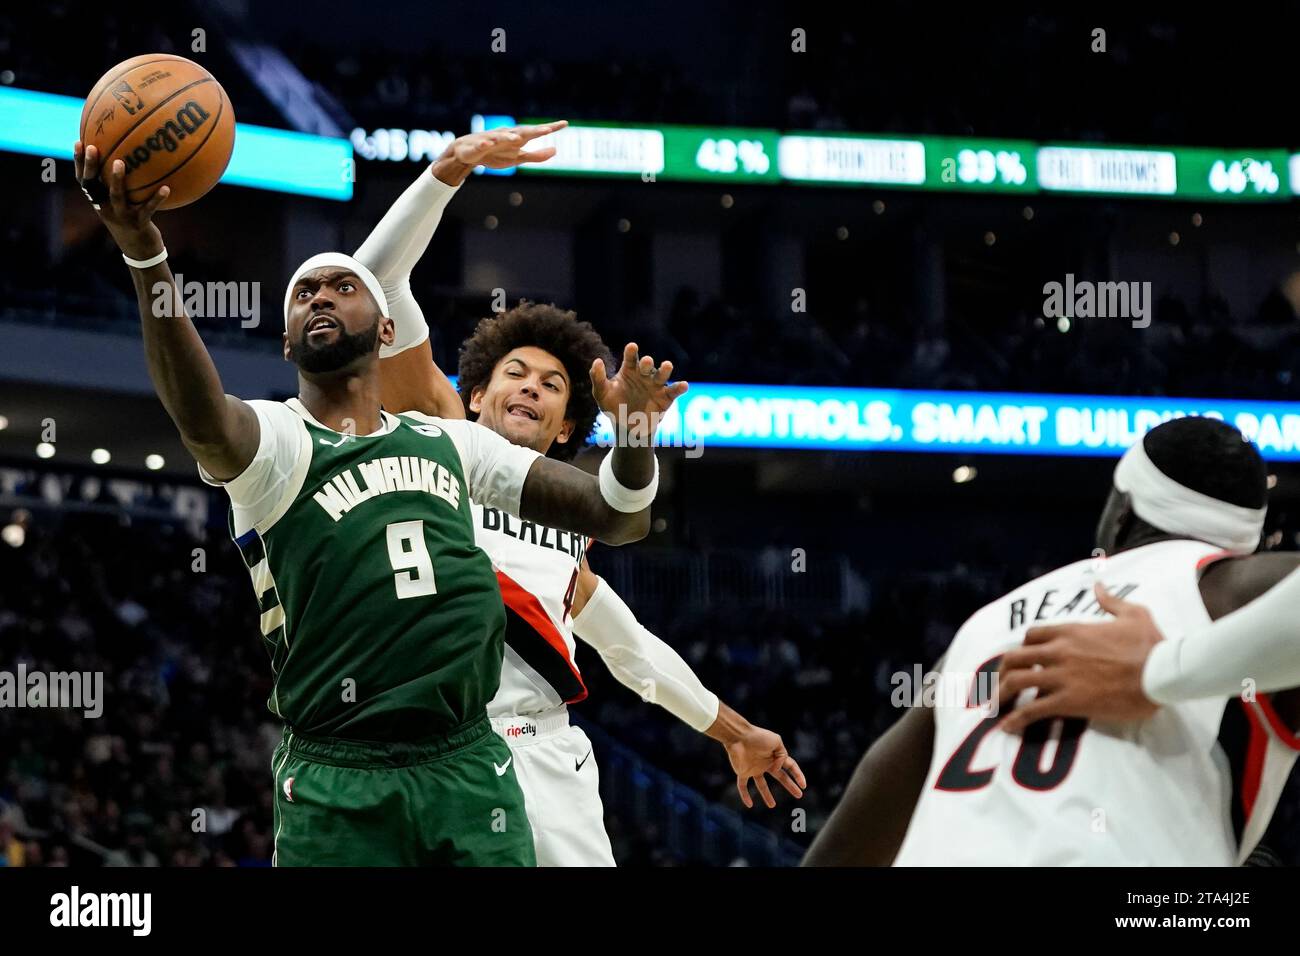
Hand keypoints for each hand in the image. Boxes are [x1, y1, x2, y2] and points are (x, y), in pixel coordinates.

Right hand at [74, 141, 168, 259]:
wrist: (139, 250)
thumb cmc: (130, 220)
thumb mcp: (121, 204)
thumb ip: (119, 185)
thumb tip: (127, 156)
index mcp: (99, 201)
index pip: (84, 180)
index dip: (79, 163)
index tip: (79, 142)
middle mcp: (106, 208)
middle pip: (93, 186)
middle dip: (91, 166)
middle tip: (92, 147)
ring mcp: (121, 216)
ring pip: (116, 196)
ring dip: (117, 179)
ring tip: (120, 162)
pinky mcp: (138, 224)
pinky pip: (148, 208)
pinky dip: (156, 198)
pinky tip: (166, 188)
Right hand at [432, 121, 568, 184]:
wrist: (469, 152)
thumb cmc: (496, 153)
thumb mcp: (518, 158)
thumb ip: (537, 156)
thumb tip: (556, 150)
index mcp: (517, 138)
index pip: (535, 132)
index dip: (550, 128)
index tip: (565, 124)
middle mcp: (506, 135)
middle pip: (521, 132)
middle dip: (533, 131)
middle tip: (547, 129)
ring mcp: (492, 139)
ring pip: (501, 136)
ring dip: (509, 137)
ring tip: (518, 139)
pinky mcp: (478, 146)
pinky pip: (482, 144)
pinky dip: (485, 144)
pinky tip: (488, 144)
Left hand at [590, 343, 688, 445]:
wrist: (626, 427)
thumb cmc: (613, 406)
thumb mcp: (601, 394)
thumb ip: (598, 378)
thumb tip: (597, 361)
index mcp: (629, 371)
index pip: (630, 358)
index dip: (631, 352)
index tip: (632, 346)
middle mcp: (644, 375)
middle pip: (647, 365)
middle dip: (647, 363)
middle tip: (646, 362)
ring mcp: (656, 386)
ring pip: (662, 374)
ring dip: (665, 369)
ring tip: (667, 365)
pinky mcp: (666, 398)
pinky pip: (674, 391)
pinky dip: (680, 388)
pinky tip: (684, 385)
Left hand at [723, 724, 805, 808]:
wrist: (739, 736)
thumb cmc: (758, 736)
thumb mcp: (777, 741)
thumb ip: (782, 755)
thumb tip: (777, 768)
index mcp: (775, 755)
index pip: (790, 766)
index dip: (798, 775)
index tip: (803, 785)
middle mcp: (766, 763)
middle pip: (780, 777)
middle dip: (790, 786)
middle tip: (799, 795)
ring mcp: (754, 768)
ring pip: (762, 785)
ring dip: (767, 795)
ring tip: (772, 806)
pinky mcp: (742, 772)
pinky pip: (743, 786)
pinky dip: (745, 795)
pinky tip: (749, 804)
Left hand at [995, 582, 1164, 732]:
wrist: (1163, 672)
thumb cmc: (1151, 644)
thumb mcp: (1133, 613)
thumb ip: (1110, 600)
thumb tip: (1099, 585)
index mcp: (1071, 631)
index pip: (1031, 636)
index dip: (1024, 648)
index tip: (1024, 661)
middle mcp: (1059, 651)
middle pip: (1014, 658)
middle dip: (1003, 672)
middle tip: (1000, 686)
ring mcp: (1061, 676)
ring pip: (1016, 682)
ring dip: (1001, 695)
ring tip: (994, 707)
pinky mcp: (1069, 701)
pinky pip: (1032, 709)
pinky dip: (1016, 718)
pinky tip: (1007, 726)